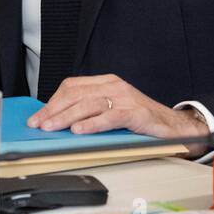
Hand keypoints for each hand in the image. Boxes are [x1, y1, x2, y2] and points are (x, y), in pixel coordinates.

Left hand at [27, 74, 209, 152]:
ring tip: (53, 127)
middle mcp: (115, 86)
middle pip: (76, 94)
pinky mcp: (136, 113)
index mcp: (107, 83)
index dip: (52, 102)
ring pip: (89, 104)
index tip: (38, 117)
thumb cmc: (141, 121)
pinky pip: (110, 116)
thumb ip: (90, 111)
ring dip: (67, 117)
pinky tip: (79, 130)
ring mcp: (126, 98)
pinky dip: (92, 123)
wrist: (175, 128)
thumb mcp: (112, 111)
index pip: (72, 87)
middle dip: (54, 110)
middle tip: (39, 124)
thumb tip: (59, 122)